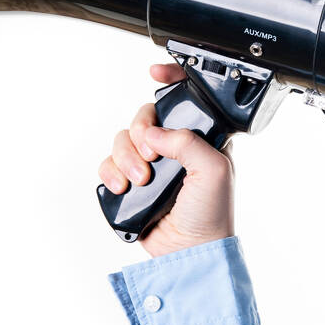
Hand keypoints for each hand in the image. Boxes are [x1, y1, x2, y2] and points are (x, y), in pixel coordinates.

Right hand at [97, 62, 235, 256]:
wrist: (189, 252)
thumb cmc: (211, 214)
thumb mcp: (214, 169)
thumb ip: (187, 141)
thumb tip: (153, 133)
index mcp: (198, 138)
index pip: (182, 100)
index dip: (169, 80)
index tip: (154, 72)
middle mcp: (173, 148)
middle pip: (144, 118)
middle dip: (140, 134)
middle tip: (151, 158)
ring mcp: (150, 165)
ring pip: (123, 140)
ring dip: (125, 157)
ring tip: (140, 181)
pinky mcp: (131, 184)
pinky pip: (109, 164)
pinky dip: (110, 172)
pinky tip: (123, 186)